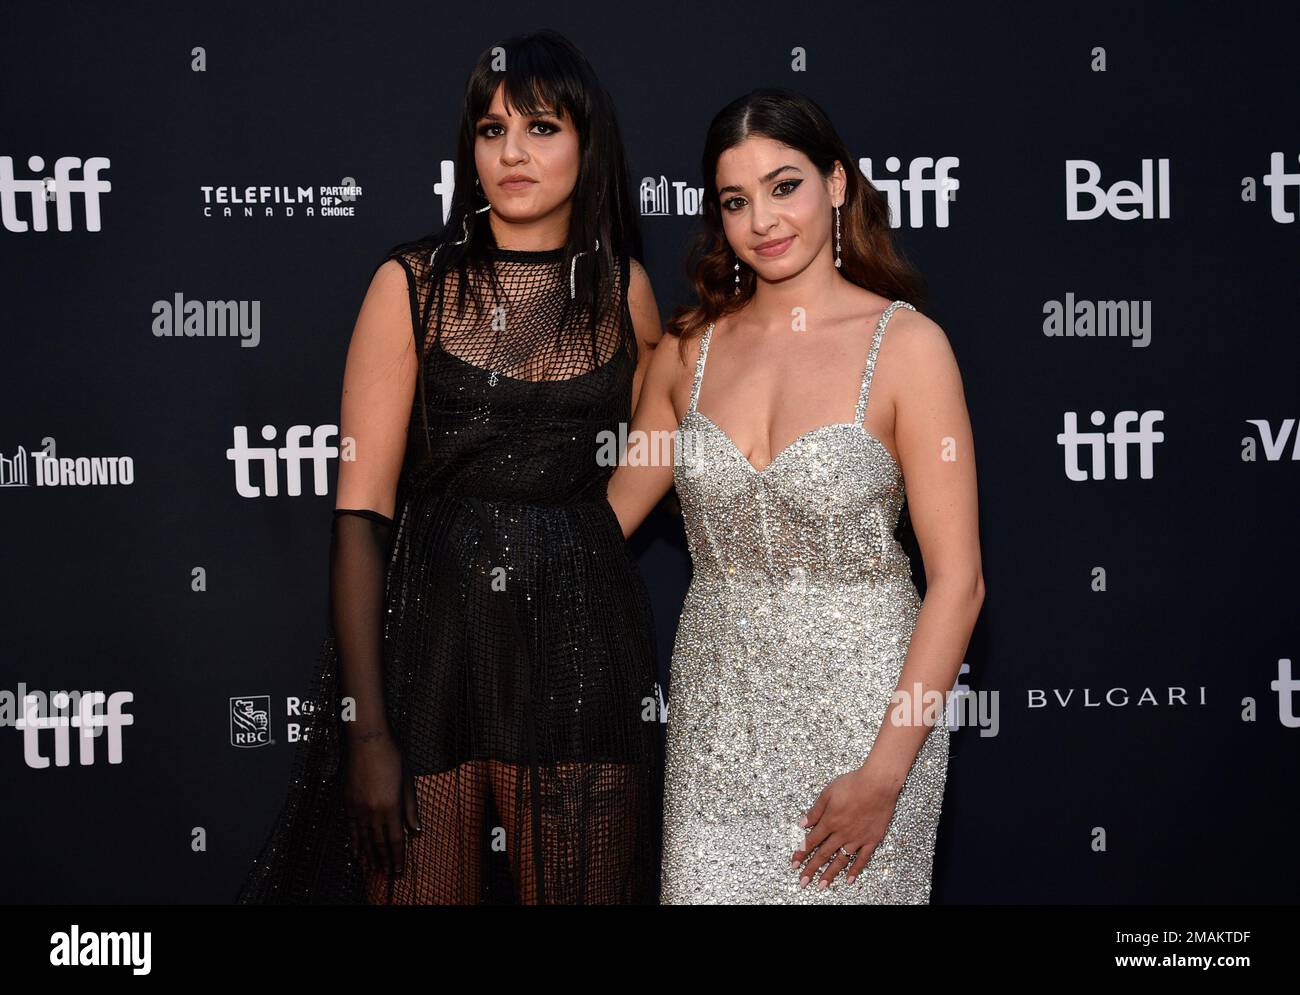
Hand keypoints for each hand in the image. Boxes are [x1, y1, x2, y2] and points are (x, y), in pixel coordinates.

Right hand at [342, 731, 421, 875]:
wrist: (367, 741)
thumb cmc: (392, 757)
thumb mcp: (408, 783)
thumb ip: (411, 810)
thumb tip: (416, 831)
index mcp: (390, 807)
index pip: (395, 840)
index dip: (398, 857)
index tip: (399, 870)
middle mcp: (372, 811)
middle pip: (378, 843)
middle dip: (384, 861)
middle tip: (387, 875)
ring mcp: (357, 807)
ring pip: (363, 839)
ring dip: (368, 856)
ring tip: (371, 870)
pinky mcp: (347, 802)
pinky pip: (350, 828)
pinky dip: (354, 842)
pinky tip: (356, 852)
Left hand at [791, 766, 899, 888]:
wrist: (878, 784)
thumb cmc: (853, 784)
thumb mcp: (828, 793)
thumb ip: (815, 810)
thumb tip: (802, 823)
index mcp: (829, 821)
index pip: (811, 841)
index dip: (801, 853)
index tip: (793, 864)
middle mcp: (841, 833)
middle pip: (823, 854)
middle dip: (811, 869)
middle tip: (803, 882)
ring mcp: (857, 838)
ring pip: (841, 860)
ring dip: (830, 874)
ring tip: (822, 885)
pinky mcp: (872, 840)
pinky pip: (863, 859)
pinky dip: (855, 870)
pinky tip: (849, 879)